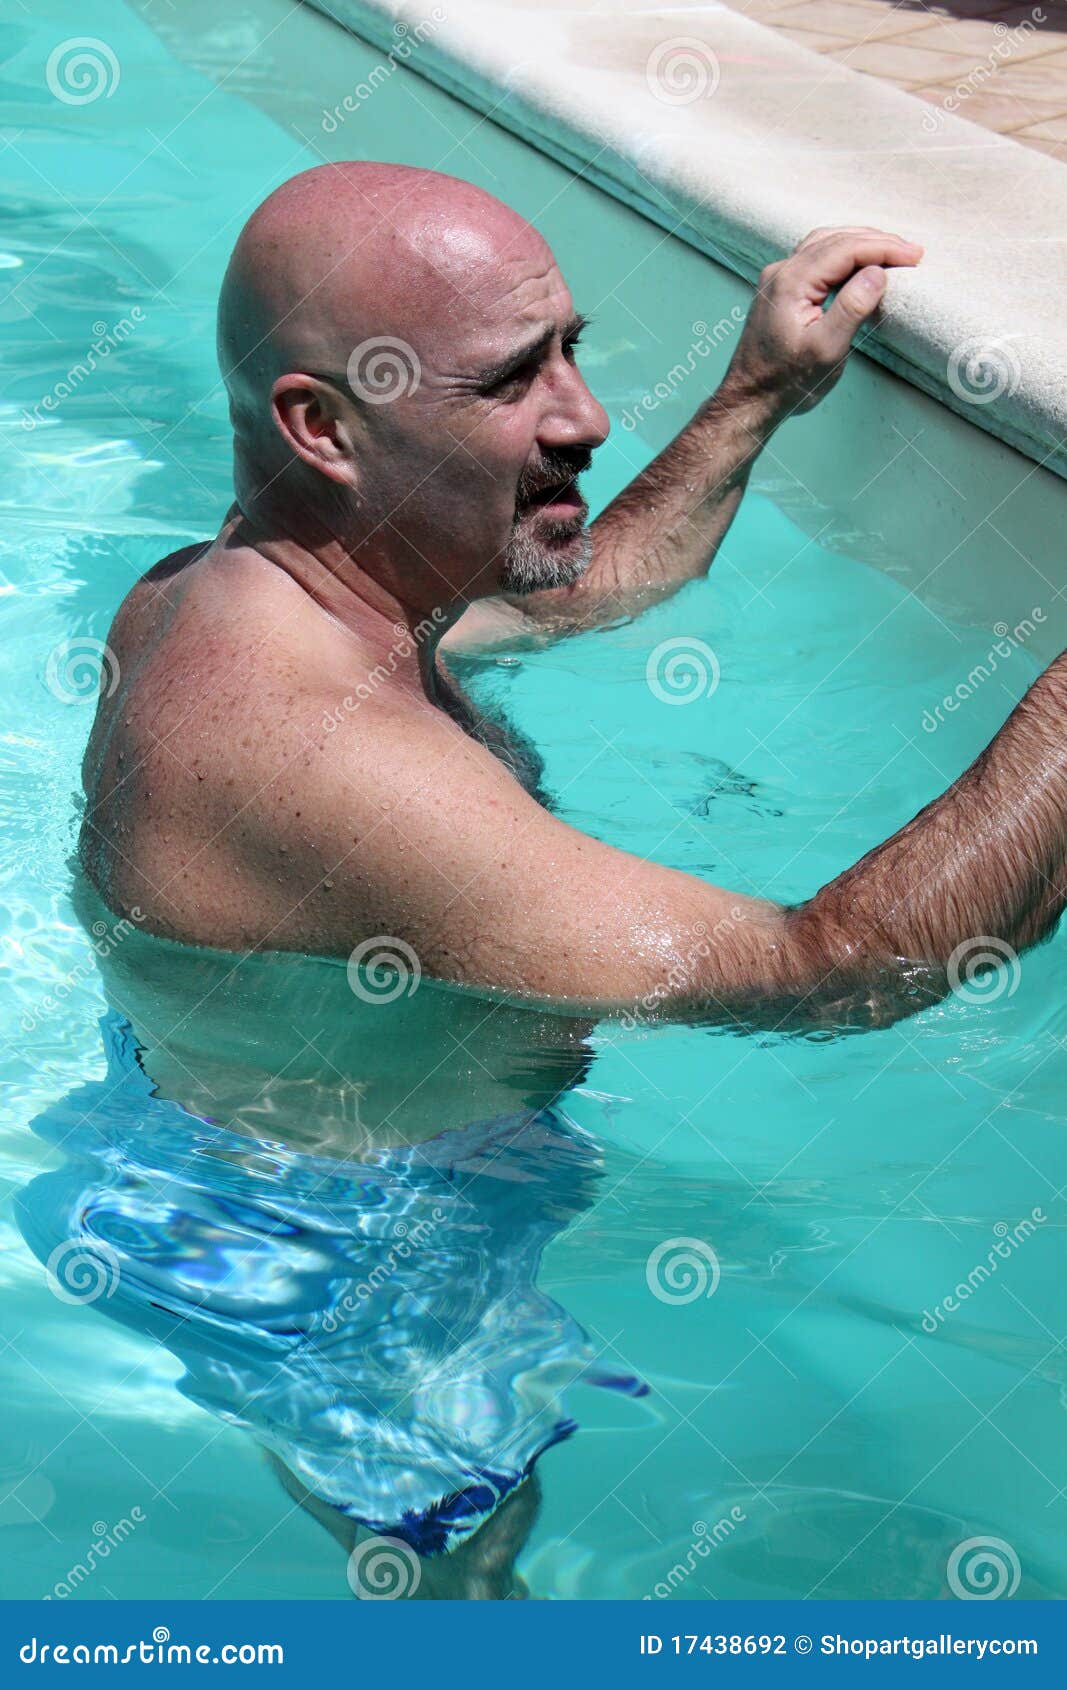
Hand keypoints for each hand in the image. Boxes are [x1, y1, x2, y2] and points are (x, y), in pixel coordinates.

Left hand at [724, 226, 922, 418]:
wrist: (750, 399)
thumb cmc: (786, 382)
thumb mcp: (826, 350)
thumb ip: (852, 308)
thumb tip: (878, 272)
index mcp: (791, 282)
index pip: (845, 249)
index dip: (884, 249)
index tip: (914, 256)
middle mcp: (781, 272)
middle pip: (835, 239)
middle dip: (877, 242)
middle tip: (912, 253)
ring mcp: (778, 279)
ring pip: (824, 243)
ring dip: (860, 243)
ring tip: (892, 253)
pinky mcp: (780, 289)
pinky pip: (815, 257)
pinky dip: (843, 254)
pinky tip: (860, 263)